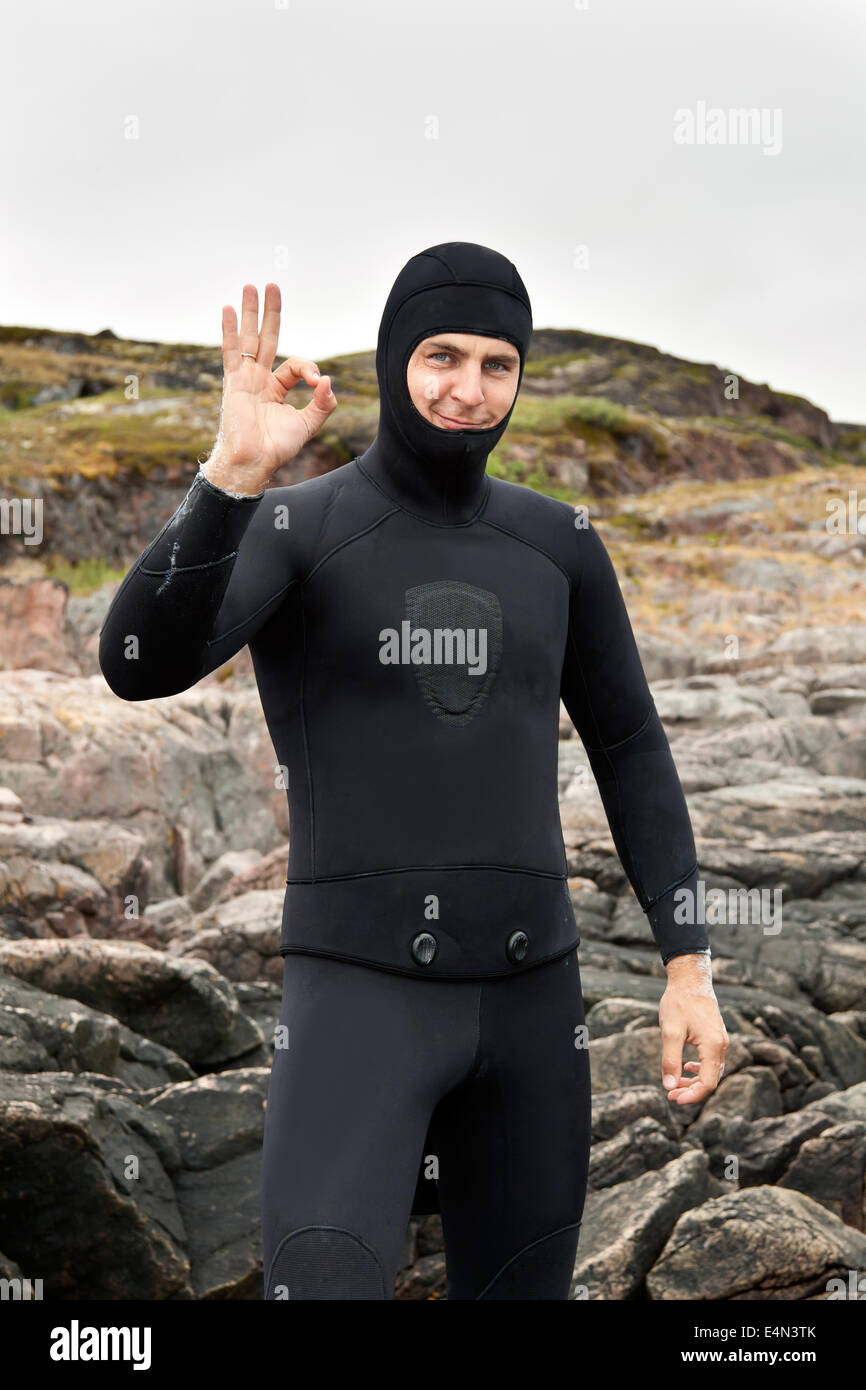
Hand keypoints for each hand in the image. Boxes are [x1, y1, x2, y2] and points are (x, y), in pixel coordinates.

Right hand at [202, 283, 337, 494]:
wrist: (253, 461)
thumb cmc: (277, 448)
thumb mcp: (308, 424)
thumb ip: (323, 404)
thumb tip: (329, 381)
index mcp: (275, 389)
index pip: (294, 365)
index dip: (309, 369)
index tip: (318, 383)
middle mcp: (258, 379)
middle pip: (266, 338)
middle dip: (270, 312)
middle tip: (272, 285)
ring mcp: (244, 378)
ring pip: (248, 338)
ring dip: (250, 312)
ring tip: (250, 286)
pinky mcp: (233, 381)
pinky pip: (231, 351)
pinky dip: (229, 331)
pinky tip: (228, 309)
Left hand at [658, 953, 728, 1104]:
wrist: (690, 979)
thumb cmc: (679, 1002)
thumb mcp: (670, 1031)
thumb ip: (670, 1060)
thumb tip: (669, 1086)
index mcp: (713, 1046)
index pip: (708, 1083)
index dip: (692, 1095)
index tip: (673, 1098)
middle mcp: (721, 1045)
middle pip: (711, 1079)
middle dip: (692, 1091)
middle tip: (671, 1096)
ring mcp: (720, 1040)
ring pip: (712, 1070)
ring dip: (695, 1081)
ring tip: (675, 1085)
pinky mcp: (715, 1035)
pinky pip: (711, 1060)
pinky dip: (699, 1069)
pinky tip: (687, 1068)